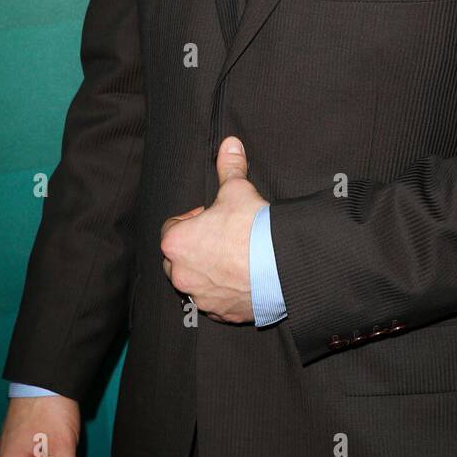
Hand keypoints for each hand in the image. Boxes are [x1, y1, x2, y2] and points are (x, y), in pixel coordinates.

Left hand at [160, 137, 267, 323]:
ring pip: (197, 282)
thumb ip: (229, 167)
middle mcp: (181, 274)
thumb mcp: (238, 189)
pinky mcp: (222, 313)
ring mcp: (201, 297)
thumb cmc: (254, 227)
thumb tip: (229, 143)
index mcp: (176, 242)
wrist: (283, 264)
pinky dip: (226, 291)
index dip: (192, 220)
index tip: (212, 217)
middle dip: (196, 248)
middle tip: (223, 238)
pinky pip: (217, 301)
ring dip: (210, 272)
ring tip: (237, 259)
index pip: (172, 228)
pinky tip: (246, 278)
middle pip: (179, 258)